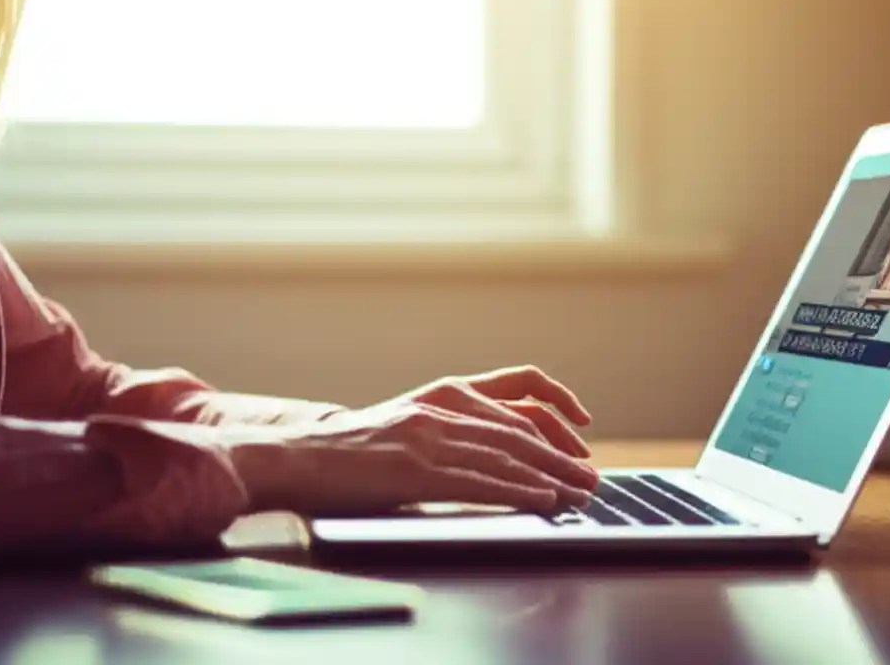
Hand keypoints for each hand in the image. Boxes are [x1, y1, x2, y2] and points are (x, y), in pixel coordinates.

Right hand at [227, 366, 597, 514]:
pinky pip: (478, 482)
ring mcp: (429, 437)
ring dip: (551, 477)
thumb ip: (451, 427)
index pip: (518, 389)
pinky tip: (542, 501)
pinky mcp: (414, 470)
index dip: (556, 406)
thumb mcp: (408, 423)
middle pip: (520, 429)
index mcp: (444, 392)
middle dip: (563, 455)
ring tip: (580, 494)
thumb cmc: (351, 450)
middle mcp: (442, 409)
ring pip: (507, 456)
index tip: (582, 426)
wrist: (297, 455)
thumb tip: (498, 450)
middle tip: (592, 476)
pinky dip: (517, 491)